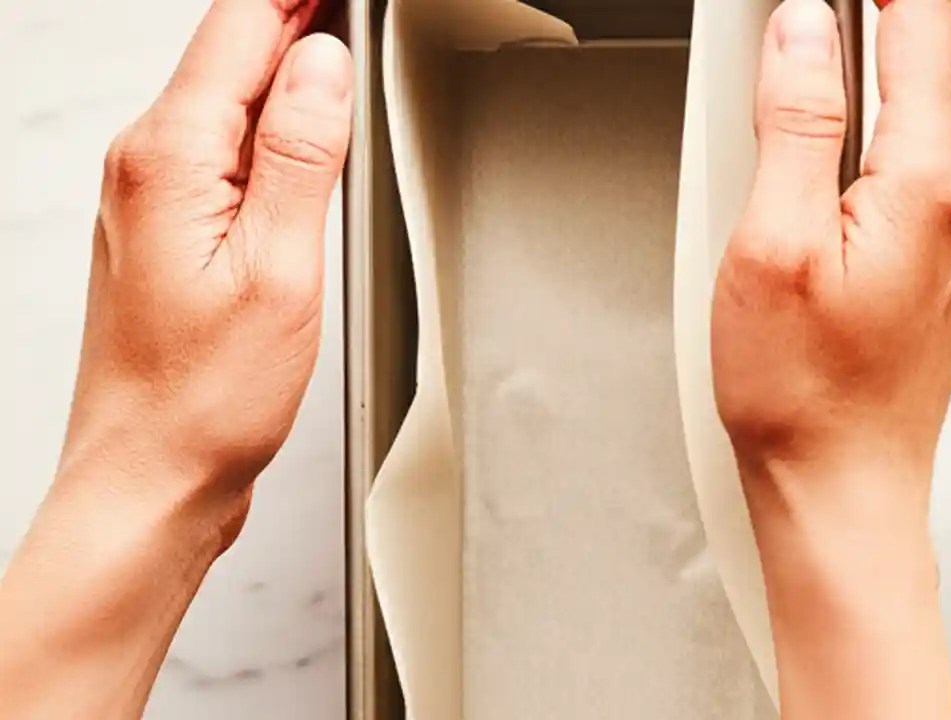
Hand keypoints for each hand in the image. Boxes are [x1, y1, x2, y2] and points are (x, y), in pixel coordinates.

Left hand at [0, 3, 351, 716]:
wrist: (150, 476)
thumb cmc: (204, 398)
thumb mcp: (279, 272)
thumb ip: (302, 155)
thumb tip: (323, 63)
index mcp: (170, 159)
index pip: (242, 25)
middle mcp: (146, 165)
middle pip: (231, 49)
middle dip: (301, 20)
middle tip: (363, 20)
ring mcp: (151, 196)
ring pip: (228, 97)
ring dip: (289, 72)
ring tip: (349, 57)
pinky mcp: (169, 229)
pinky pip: (223, 148)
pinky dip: (272, 129)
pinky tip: (309, 142)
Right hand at [714, 0, 950, 486]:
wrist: (843, 481)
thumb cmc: (808, 394)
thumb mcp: (773, 247)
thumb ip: (794, 125)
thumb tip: (802, 31)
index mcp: (934, 181)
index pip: (923, 20)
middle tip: (843, 2)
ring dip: (915, 28)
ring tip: (843, 20)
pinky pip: (949, 132)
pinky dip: (914, 87)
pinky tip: (861, 96)